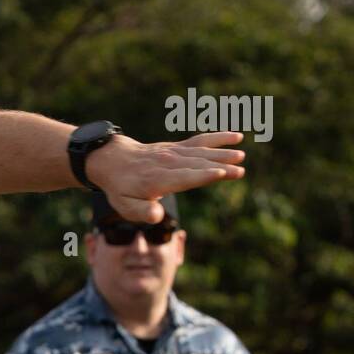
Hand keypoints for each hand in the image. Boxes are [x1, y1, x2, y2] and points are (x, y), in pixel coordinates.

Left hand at [86, 131, 245, 221]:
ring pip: (201, 151)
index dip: (203, 175)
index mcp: (157, 179)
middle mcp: (167, 163)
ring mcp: (173, 152)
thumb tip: (157, 216)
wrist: (112, 160)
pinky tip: (236, 136)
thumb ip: (142, 211)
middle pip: (197, 164)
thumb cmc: (121, 188)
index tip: (222, 173)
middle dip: (220, 166)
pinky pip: (200, 141)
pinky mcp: (177, 147)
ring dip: (222, 153)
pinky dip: (217, 138)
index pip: (184, 177)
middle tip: (240, 170)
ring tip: (241, 155)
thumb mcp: (125, 206)